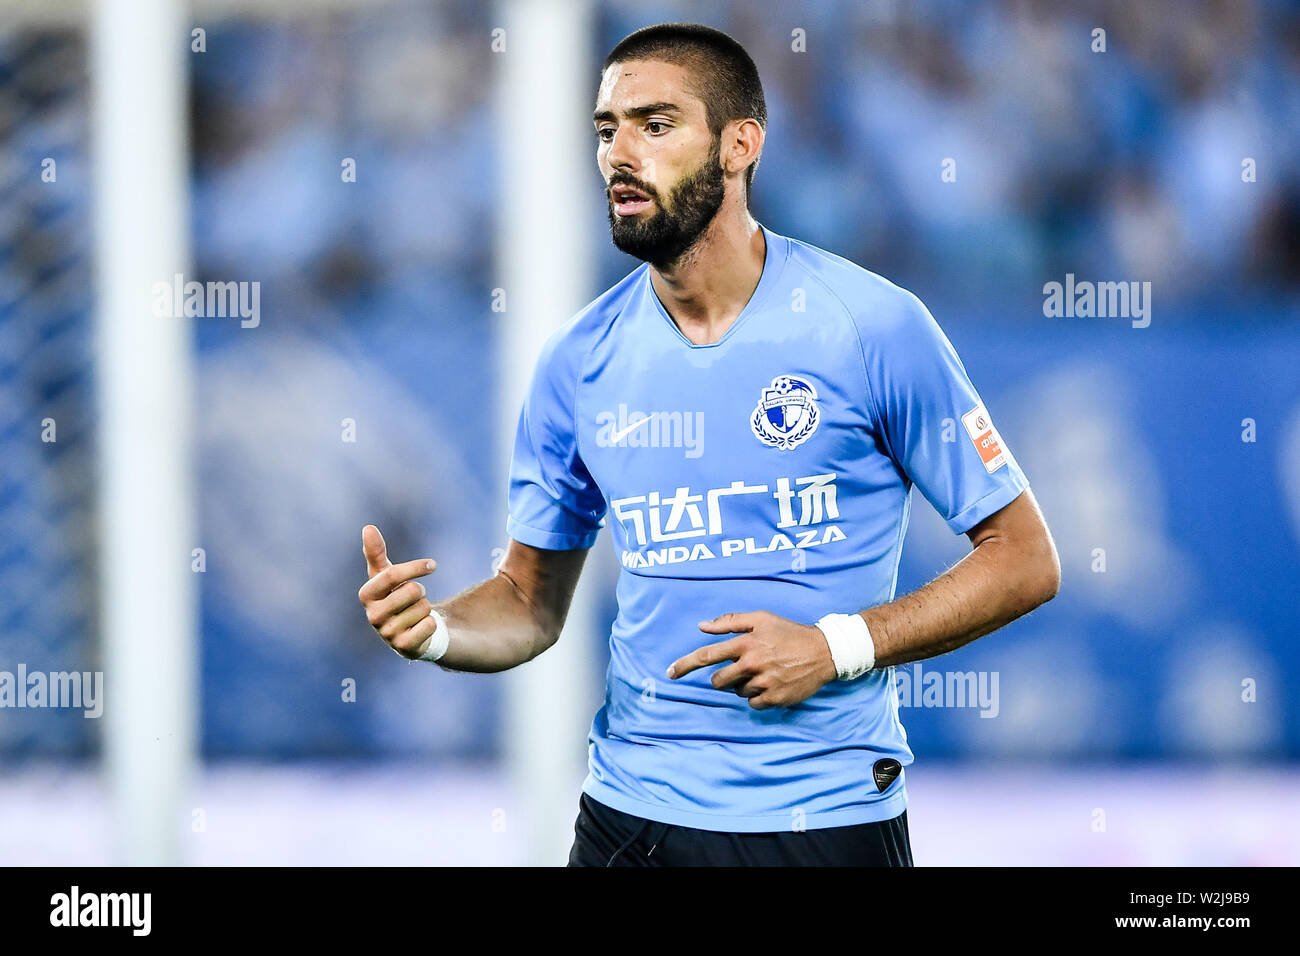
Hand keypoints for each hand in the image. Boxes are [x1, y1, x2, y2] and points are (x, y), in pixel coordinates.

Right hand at [357, 524, 439, 658]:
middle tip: (414, 599)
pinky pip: (429, 625)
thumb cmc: (394, 597)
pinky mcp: (403, 647)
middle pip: (413, 591)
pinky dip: (431, 623)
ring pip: (424, 608)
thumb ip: (376, 552)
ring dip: (425, 609)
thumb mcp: (385, 575)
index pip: (392, 575)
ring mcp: (387, 634)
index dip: (415, 567)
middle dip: (421, 592)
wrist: (407, 632)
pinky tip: (420, 628)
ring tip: (414, 615)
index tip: (433, 565)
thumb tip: (368, 527)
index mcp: (366, 595)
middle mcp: (372, 616)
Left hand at [666, 611, 837, 709]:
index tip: (670, 673)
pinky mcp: (774, 698)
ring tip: (764, 672)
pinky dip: (757, 696)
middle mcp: (752, 664)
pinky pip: (752, 703)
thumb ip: (730, 621)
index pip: (707, 656)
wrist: (823, 652)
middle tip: (740, 669)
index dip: (685, 665)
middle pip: (718, 680)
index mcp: (745, 643)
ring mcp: (763, 683)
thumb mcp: (761, 618)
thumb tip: (702, 626)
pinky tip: (770, 684)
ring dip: (744, 684)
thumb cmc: (789, 633)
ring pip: (737, 692)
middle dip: (722, 678)